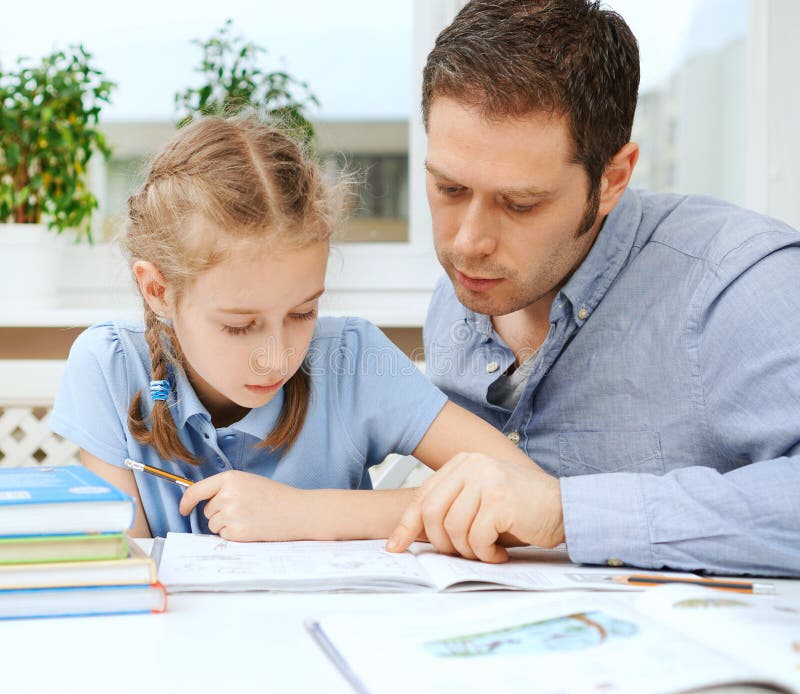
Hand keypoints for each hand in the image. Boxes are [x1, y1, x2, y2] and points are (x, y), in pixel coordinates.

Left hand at [179, 470, 305, 541]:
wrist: (297, 511)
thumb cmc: (276, 496)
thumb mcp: (249, 481)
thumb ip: (226, 487)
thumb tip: (203, 500)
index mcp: (229, 478)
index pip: (196, 491)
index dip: (186, 502)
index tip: (184, 509)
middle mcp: (227, 495)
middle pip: (207, 511)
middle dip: (219, 513)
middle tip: (244, 510)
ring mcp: (231, 514)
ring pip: (213, 525)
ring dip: (226, 525)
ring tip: (249, 518)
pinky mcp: (236, 532)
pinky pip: (224, 536)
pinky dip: (234, 535)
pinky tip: (251, 527)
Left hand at [385, 452, 564, 562]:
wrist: (563, 508)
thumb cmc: (520, 509)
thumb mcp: (479, 499)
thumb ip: (451, 507)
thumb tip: (412, 535)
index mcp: (462, 462)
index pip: (422, 495)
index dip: (406, 525)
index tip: (395, 546)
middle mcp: (471, 465)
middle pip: (431, 512)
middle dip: (441, 543)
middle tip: (459, 554)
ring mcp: (486, 480)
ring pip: (454, 528)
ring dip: (468, 551)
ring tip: (485, 551)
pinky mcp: (499, 499)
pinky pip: (476, 538)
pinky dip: (485, 554)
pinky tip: (499, 552)